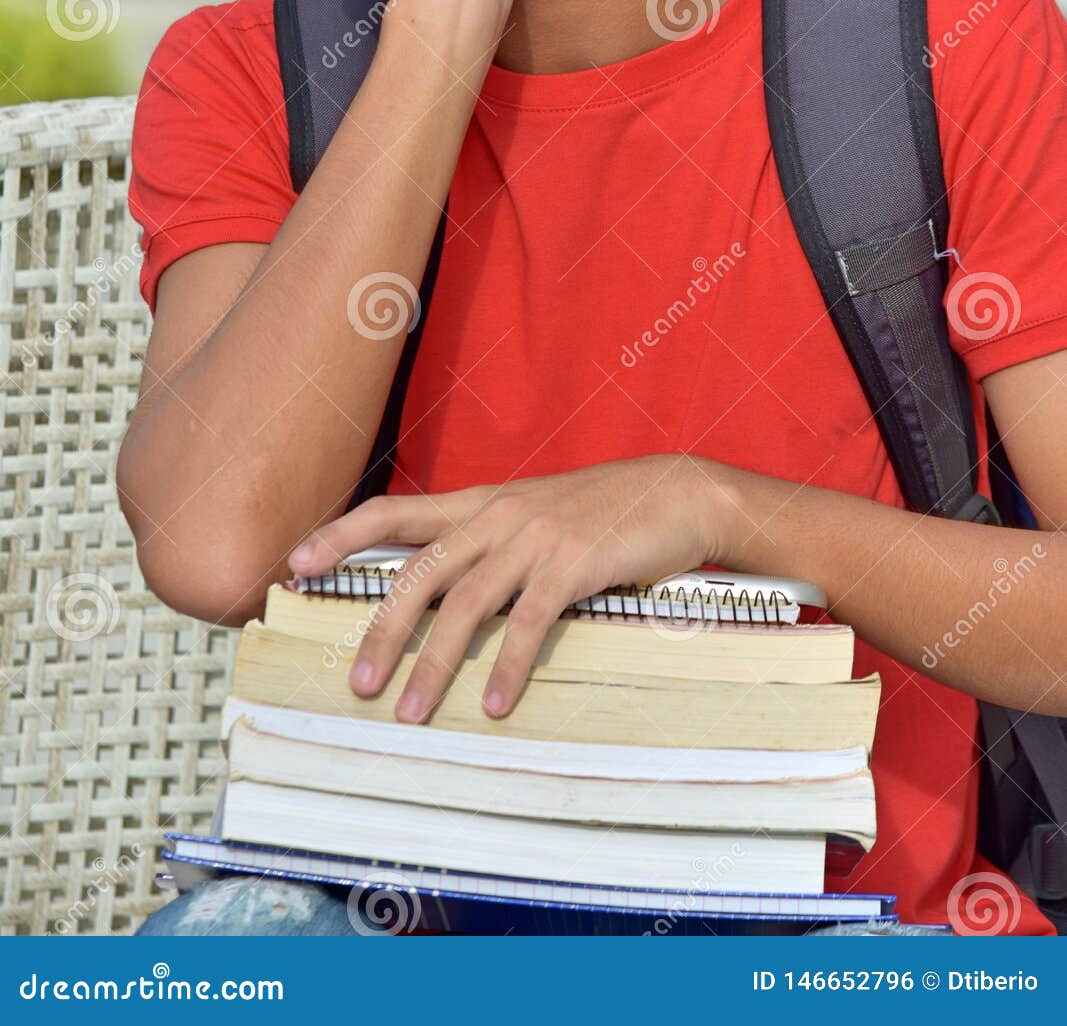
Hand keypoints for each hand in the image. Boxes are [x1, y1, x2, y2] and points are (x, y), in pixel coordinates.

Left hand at [287, 455, 725, 722]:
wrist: (675, 493)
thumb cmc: (604, 512)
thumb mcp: (534, 514)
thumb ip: (488, 541)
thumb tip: (443, 588)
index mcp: (480, 502)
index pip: (393, 510)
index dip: (341, 533)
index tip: (296, 562)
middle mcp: (496, 516)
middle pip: (418, 573)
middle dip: (381, 631)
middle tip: (357, 683)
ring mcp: (534, 538)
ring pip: (464, 605)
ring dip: (434, 665)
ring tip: (411, 714)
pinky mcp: (572, 564)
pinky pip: (528, 622)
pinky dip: (508, 666)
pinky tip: (497, 705)